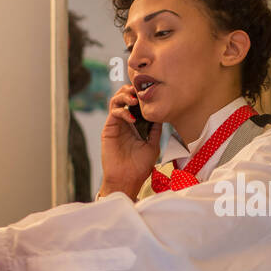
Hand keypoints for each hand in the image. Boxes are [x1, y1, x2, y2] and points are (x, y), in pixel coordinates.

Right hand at [100, 83, 160, 198]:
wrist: (127, 179)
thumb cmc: (140, 166)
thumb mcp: (153, 146)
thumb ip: (156, 130)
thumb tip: (162, 116)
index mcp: (136, 125)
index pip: (137, 104)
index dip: (141, 95)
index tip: (150, 91)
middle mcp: (125, 122)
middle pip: (125, 97)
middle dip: (131, 90)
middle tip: (139, 91)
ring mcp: (116, 124)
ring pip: (116, 101)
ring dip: (125, 96)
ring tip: (134, 100)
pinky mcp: (109, 128)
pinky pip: (113, 112)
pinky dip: (122, 111)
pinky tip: (131, 118)